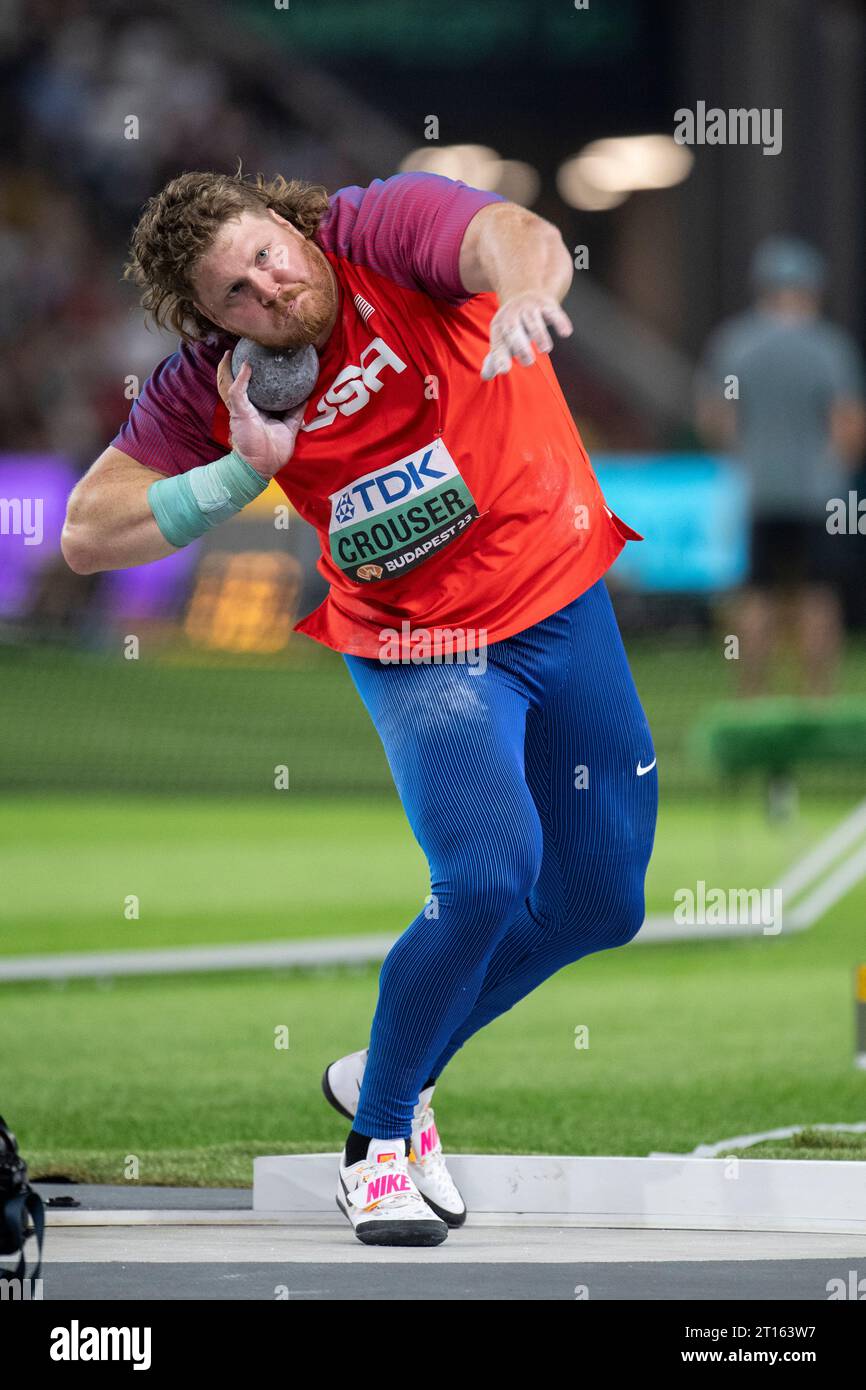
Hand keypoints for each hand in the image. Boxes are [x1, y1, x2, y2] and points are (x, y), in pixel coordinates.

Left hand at [216, 352, 307, 478]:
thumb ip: (239, 388)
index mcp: (245, 404)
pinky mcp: (290, 426)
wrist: (260, 462)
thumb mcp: (238, 411)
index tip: (233, 350)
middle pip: (262, 386)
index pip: (236, 381)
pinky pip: (298, 410)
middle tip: (269, 353)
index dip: (231, 366)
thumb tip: (245, 365)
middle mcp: (260, 408)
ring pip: (284, 396)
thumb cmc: (245, 437)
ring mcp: (276, 417)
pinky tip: (309, 385)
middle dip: (265, 371)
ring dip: (289, 384)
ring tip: (293, 365)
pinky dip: (304, 400)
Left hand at [481, 292, 572, 380]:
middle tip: (528, 361)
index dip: (500, 357)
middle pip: (514, 331)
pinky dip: (560, 322)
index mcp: (499, 326)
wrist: (524, 289)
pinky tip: (565, 333)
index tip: (503, 370)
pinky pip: (553, 313)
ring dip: (540, 336)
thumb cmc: (512, 323)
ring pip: (534, 322)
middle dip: (521, 347)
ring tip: (544, 350)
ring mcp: (529, 308)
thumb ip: (496, 357)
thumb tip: (486, 376)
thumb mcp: (501, 335)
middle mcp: (512, 315)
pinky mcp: (546, 304)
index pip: (499, 344)